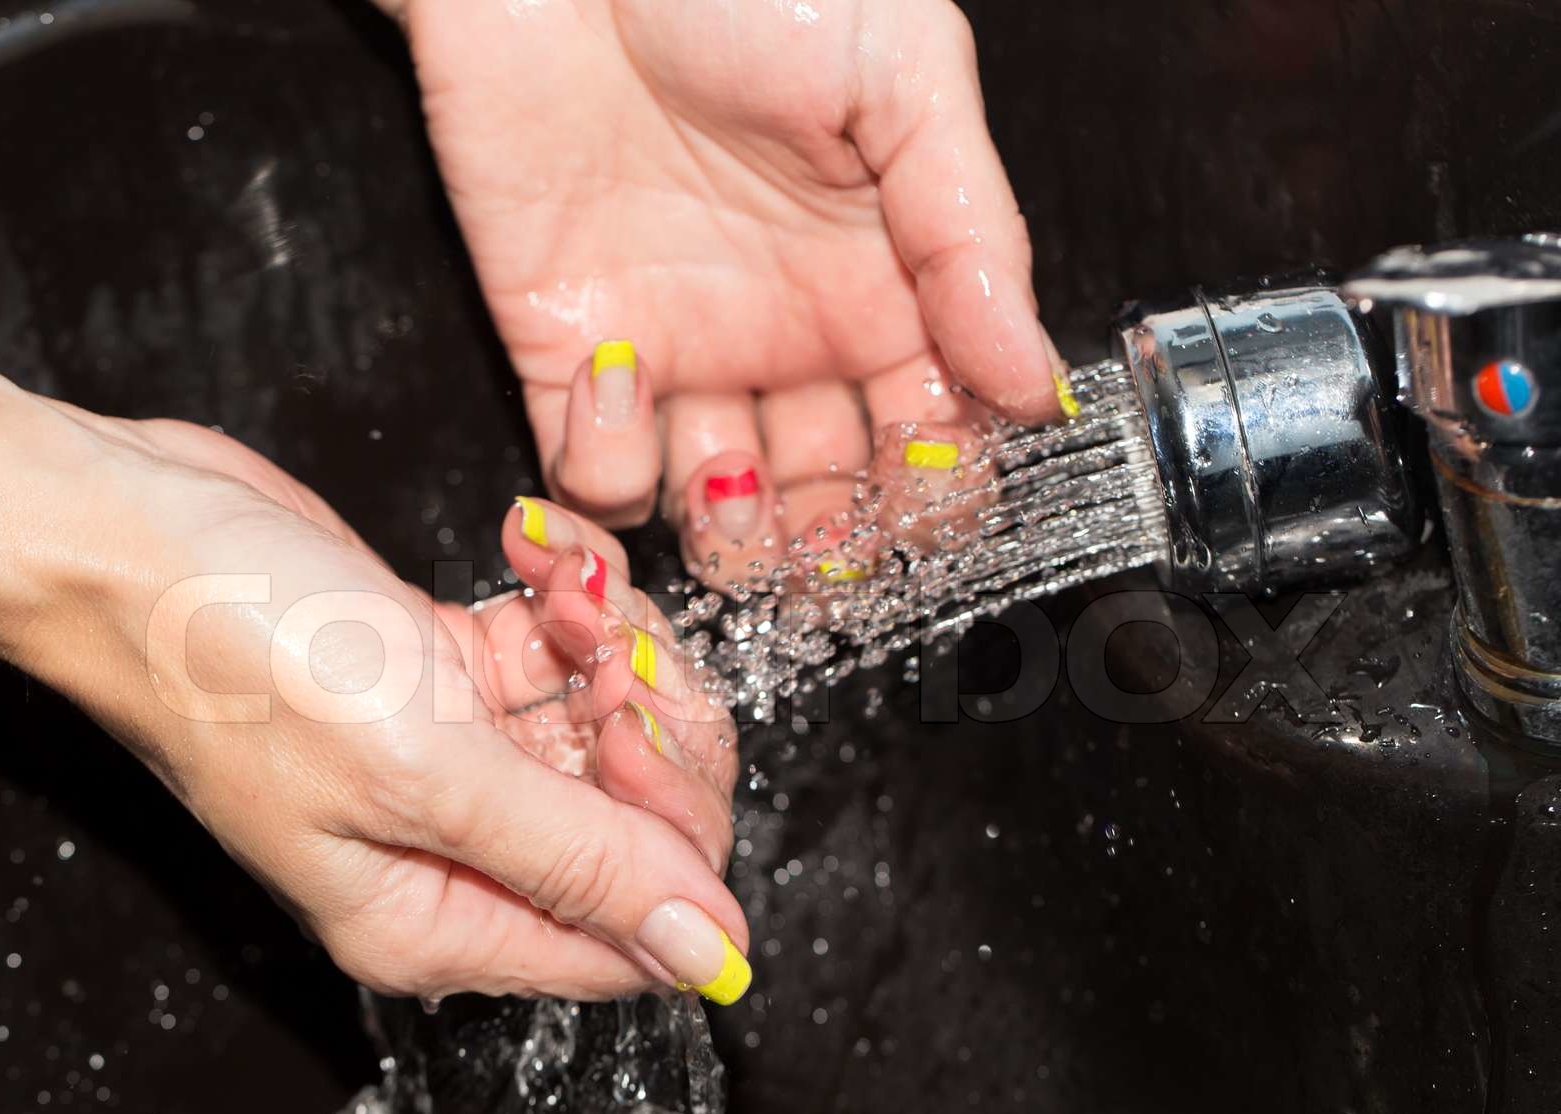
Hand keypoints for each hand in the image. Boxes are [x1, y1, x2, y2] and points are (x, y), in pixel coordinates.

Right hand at [0, 364, 748, 1004]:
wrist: (131, 530)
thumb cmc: (236, 660)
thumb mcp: (425, 775)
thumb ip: (582, 865)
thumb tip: (712, 955)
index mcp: (447, 924)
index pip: (640, 933)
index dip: (672, 835)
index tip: (629, 737)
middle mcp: (465, 858)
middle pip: (648, 824)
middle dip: (650, 721)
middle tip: (598, 657)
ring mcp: (464, 763)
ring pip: (624, 723)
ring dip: (616, 640)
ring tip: (553, 589)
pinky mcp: (460, 677)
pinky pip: (575, 651)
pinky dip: (577, 598)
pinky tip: (533, 557)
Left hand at [386, 0, 1067, 583]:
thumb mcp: (901, 76)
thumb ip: (969, 232)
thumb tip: (1037, 379)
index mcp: (885, 290)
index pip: (936, 436)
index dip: (943, 483)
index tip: (937, 486)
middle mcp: (789, 344)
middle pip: (834, 502)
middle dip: (839, 542)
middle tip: (832, 533)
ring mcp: (681, 358)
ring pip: (720, 516)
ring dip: (733, 536)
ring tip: (731, 481)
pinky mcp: (570, 356)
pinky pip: (599, 472)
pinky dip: (607, 468)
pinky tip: (619, 372)